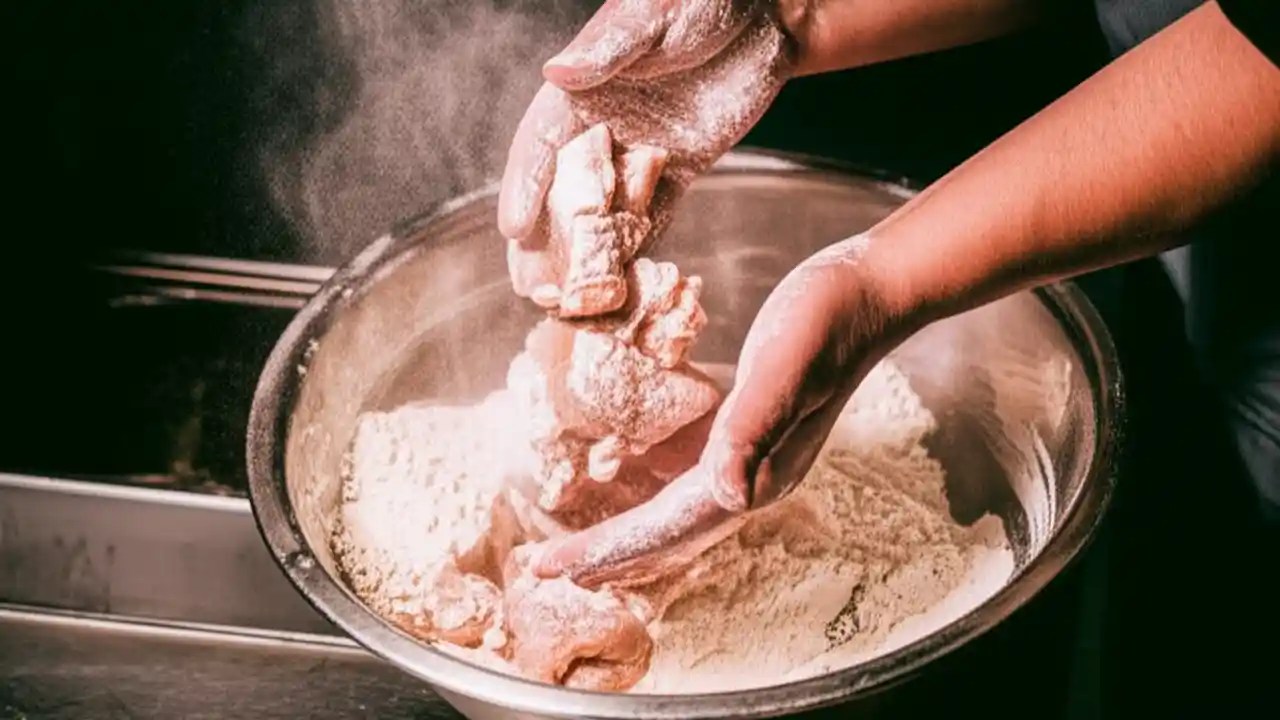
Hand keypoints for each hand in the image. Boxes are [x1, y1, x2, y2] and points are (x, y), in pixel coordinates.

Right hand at [499, 0, 796, 301]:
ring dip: (586, 257)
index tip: (512, 230)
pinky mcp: (679, 167)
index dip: (525, 186)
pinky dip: (640, 249)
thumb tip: (556, 73)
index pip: (543, 141)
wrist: (775, 12)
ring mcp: (641, 149)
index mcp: (586, 84)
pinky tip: (626, 288)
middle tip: (526, 287)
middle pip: (563, 188)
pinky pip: (654, 214)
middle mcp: (603, 122)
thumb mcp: (659, 13)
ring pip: (604, 210)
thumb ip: (612, 47)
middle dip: (543, 240)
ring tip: (568, 303)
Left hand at [535, 235, 918, 586]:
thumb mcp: (783, 371)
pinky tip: (623, 475)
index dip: (610, 549)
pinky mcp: (742, 424)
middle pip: (667, 531)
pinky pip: (684, 470)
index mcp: (757, 474)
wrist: (868, 293)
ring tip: (580, 546)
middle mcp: (752, 476)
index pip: (668, 526)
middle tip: (544, 568)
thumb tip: (724, 496)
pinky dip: (648, 486)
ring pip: (674, 508)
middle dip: (607, 553)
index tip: (554, 566)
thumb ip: (752, 431)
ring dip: (627, 529)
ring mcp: (749, 453)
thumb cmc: (825, 324)